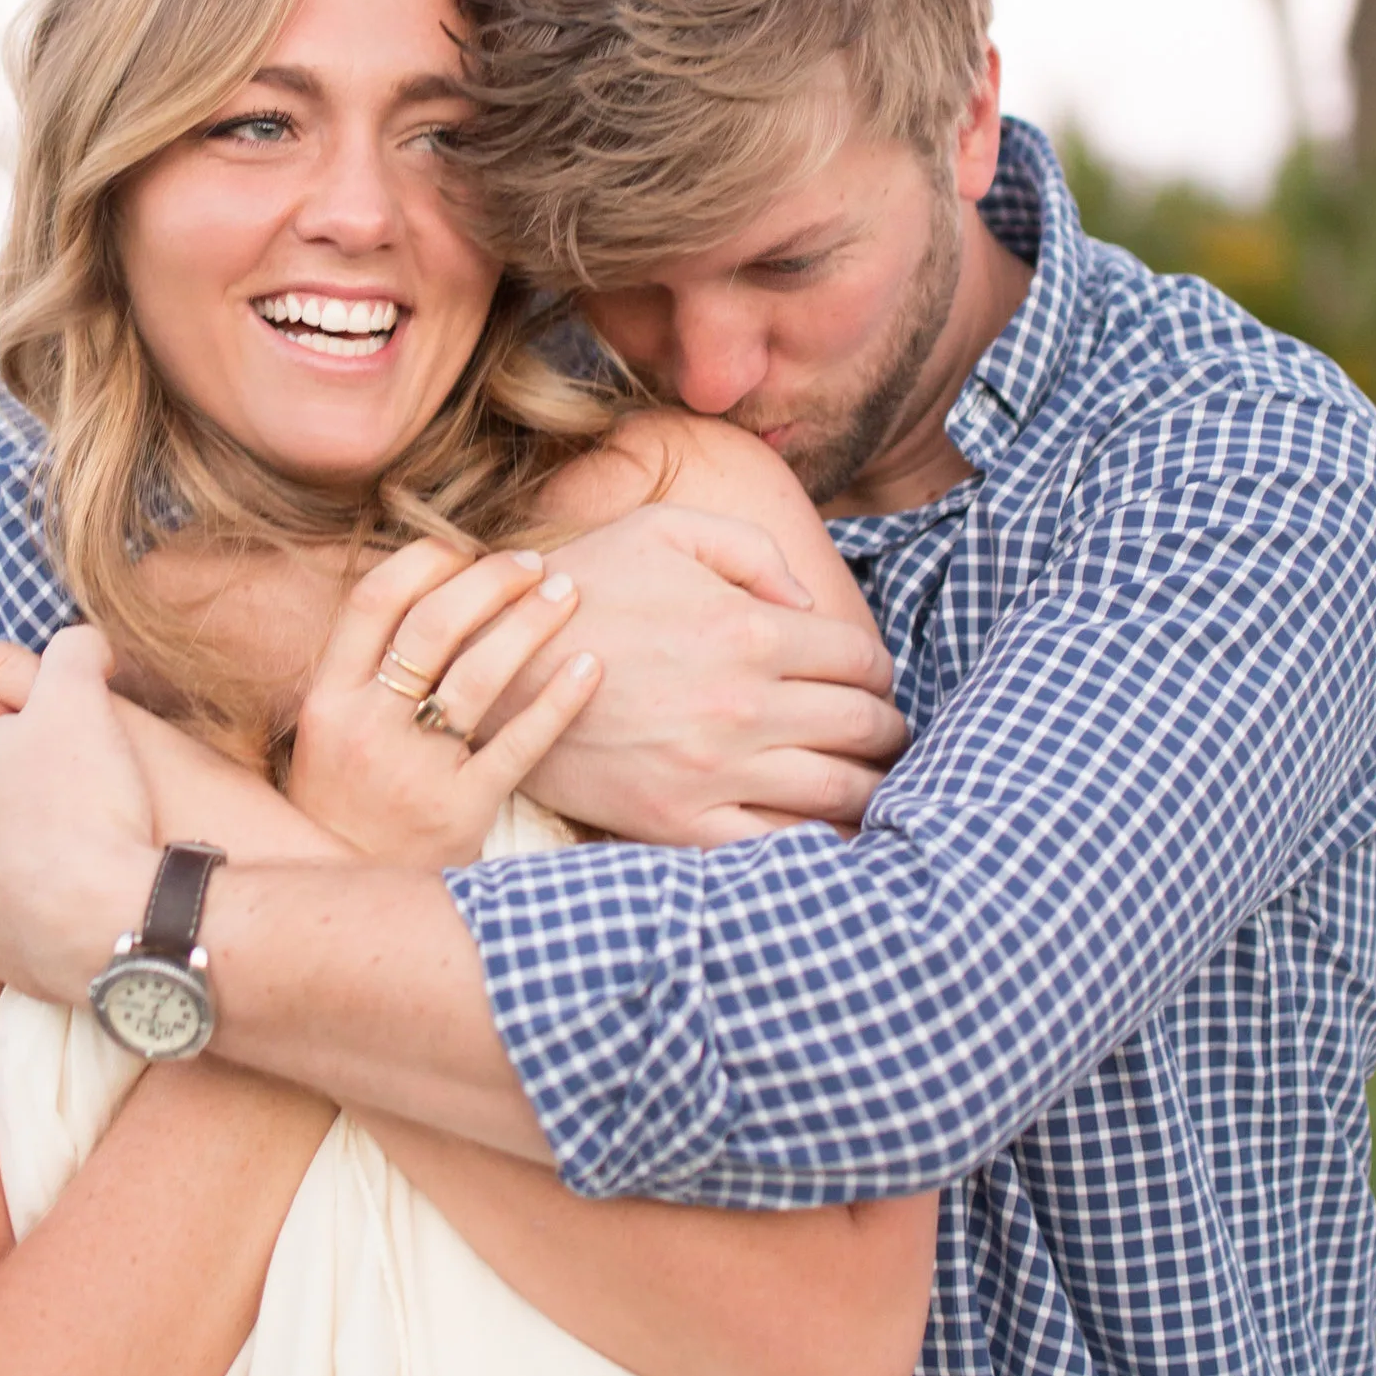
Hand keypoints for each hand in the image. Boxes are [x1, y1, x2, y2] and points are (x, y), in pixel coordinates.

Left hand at [0, 626, 156, 1001]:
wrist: (107, 920)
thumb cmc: (88, 801)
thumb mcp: (82, 695)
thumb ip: (72, 650)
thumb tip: (79, 643)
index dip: (45, 709)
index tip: (83, 725)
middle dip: (32, 776)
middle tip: (94, 781)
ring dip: (35, 840)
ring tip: (92, 840)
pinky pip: (13, 910)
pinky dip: (43, 899)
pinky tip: (84, 892)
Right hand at [288, 542, 602, 860]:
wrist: (350, 898)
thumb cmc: (349, 800)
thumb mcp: (330, 729)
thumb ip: (366, 665)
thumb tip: (431, 583)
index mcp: (328, 698)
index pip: (375, 600)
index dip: (428, 560)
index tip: (469, 549)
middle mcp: (364, 729)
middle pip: (432, 626)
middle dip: (491, 582)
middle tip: (533, 566)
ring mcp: (413, 772)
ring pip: (478, 677)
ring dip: (529, 624)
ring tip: (566, 596)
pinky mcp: (460, 811)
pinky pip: (518, 745)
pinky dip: (558, 700)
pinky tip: (590, 668)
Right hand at [497, 506, 905, 842]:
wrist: (488, 670)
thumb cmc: (580, 591)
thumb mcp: (662, 531)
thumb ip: (750, 550)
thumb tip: (808, 604)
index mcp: (749, 628)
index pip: (861, 658)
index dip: (877, 671)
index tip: (871, 681)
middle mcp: (745, 703)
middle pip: (864, 725)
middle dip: (886, 730)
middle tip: (885, 736)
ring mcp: (715, 769)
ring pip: (838, 790)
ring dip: (871, 788)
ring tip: (871, 785)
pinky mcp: (680, 822)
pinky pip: (777, 845)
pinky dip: (818, 843)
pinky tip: (827, 834)